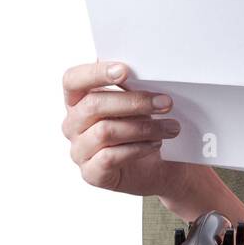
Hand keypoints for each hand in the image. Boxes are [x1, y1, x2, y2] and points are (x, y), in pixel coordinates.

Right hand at [62, 61, 190, 197]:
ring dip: (144, 127)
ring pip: (105, 131)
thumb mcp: (137, 103)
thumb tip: (144, 72)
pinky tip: (156, 144)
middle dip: (134, 101)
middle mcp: (73, 124)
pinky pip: (110, 157)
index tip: (124, 71)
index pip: (73, 80)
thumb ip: (131, 87)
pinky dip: (138, 148)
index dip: (95, 73)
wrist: (154, 167)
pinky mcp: (91, 173)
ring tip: (170, 127)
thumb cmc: (141, 127)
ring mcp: (78, 150)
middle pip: (93, 104)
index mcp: (78, 100)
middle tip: (166, 102)